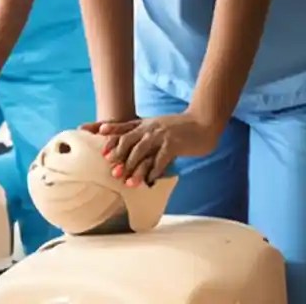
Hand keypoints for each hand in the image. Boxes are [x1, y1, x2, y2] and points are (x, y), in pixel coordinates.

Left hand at [102, 113, 219, 186]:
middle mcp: (150, 128)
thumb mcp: (158, 126)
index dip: (110, 139)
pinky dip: (153, 172)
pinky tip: (149, 182)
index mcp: (145, 124)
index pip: (122, 129)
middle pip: (128, 141)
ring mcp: (161, 135)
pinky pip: (160, 160)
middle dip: (119, 156)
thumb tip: (130, 148)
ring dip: (133, 168)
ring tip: (128, 182)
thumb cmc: (181, 127)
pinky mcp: (173, 144)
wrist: (204, 121)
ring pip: (141, 152)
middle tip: (113, 172)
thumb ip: (145, 134)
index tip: (101, 153)